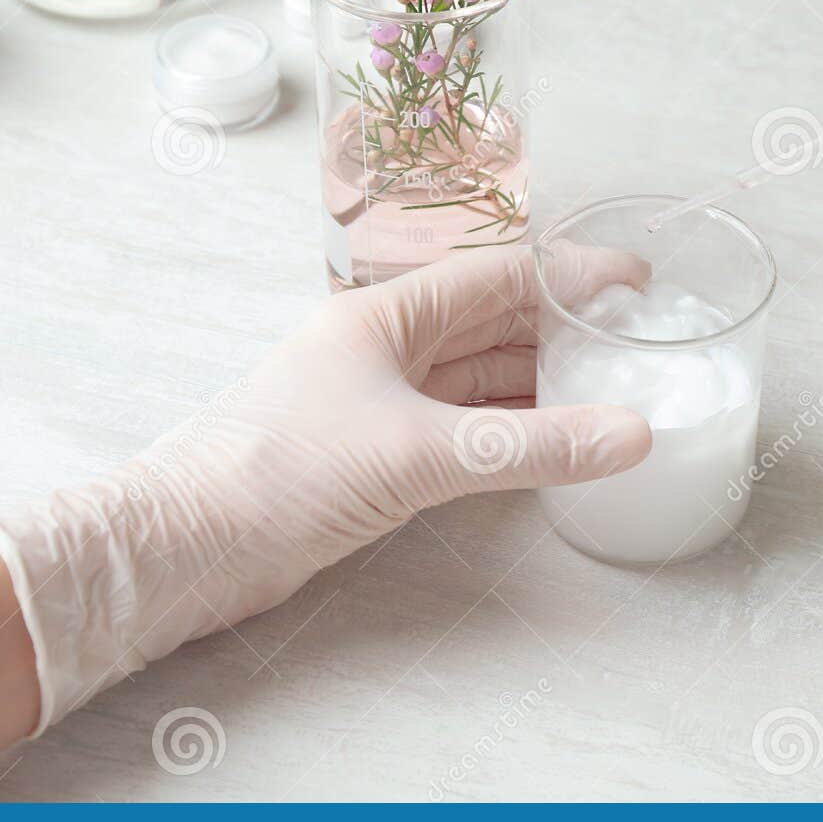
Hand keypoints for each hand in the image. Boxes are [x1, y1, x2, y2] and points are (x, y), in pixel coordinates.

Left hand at [0, 246, 653, 730]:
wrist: (186, 549)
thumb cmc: (283, 474)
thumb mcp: (418, 454)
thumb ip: (530, 446)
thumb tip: (632, 435)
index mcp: (385, 316)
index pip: (497, 275)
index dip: (570, 271)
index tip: (636, 277)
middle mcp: (384, 348)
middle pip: (492, 321)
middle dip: (563, 324)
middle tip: (635, 335)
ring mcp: (379, 402)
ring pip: (479, 377)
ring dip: (541, 378)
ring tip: (611, 382)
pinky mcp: (375, 454)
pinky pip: (463, 427)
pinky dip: (511, 429)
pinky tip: (552, 438)